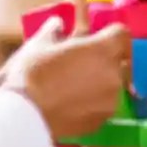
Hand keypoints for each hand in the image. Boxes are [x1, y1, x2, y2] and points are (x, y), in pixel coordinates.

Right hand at [2, 17, 131, 139]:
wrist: (24, 115)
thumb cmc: (31, 74)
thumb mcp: (39, 44)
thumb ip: (53, 31)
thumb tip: (58, 24)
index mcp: (102, 50)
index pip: (122, 35)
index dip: (111, 35)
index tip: (99, 38)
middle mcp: (113, 75)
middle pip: (120, 61)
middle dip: (106, 60)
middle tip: (83, 62)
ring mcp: (110, 101)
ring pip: (113, 85)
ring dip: (100, 82)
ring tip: (75, 86)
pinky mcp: (102, 121)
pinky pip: (104, 106)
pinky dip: (94, 103)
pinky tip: (72, 104)